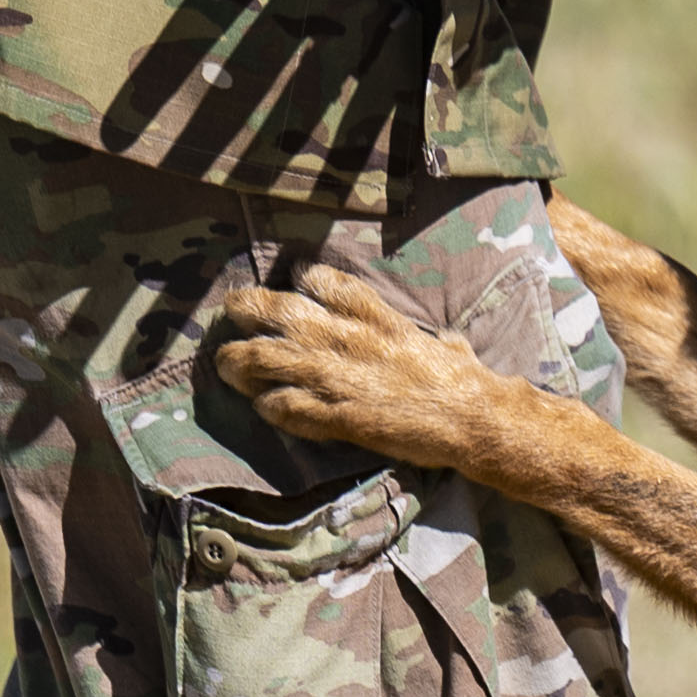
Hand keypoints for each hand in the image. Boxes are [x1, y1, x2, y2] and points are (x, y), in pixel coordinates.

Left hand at [209, 265, 508, 470]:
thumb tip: (449, 344)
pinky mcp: (330, 414)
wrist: (469, 417)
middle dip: (248, 307)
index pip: (324, 281)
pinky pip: (281, 406)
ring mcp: (334, 376)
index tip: (294, 285)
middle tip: (232, 308)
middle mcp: (346, 338)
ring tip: (227, 362)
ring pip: (265, 358)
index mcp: (376, 316)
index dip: (303, 280)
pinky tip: (262, 406)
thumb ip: (432, 340)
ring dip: (239, 359)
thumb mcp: (445, 345)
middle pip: (281, 311)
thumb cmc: (462, 380)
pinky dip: (267, 405)